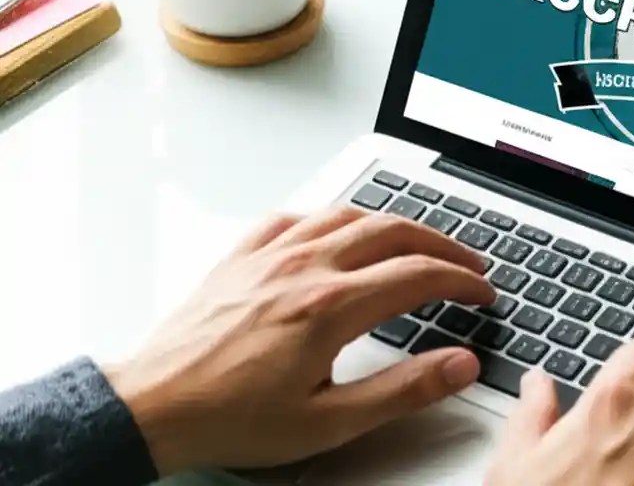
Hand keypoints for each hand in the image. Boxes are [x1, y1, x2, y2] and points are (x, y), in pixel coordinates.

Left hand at [104, 206, 495, 475]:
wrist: (151, 406)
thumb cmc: (229, 417)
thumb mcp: (329, 422)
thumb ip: (403, 390)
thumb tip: (458, 365)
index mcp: (331, 307)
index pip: (419, 275)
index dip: (462, 281)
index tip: (481, 293)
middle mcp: (304, 268)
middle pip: (393, 231)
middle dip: (441, 244)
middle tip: (466, 263)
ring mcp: (270, 256)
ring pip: (348, 214)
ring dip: (393, 223)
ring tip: (416, 240)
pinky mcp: (240, 258)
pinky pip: (294, 217)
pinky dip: (329, 218)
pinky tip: (336, 230)